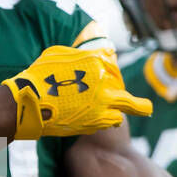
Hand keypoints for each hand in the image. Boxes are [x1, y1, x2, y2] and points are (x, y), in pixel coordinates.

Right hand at [1, 45, 151, 139]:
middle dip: (139, 104)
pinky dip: (106, 121)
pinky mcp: (92, 123)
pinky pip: (107, 122)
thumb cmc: (40, 75)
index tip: (115, 77)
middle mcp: (104, 85)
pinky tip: (104, 120)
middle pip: (127, 96)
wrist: (30, 101)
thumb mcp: (58, 53)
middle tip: (147, 108)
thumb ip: (78, 54)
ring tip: (133, 117)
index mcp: (96, 63)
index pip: (114, 67)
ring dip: (123, 112)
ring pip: (122, 111)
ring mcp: (100, 106)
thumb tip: (86, 53)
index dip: (114, 73)